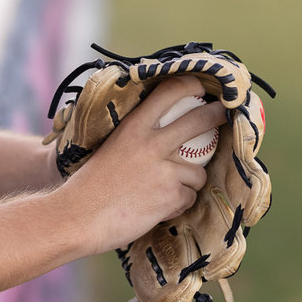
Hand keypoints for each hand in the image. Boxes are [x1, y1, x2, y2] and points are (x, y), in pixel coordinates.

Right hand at [64, 76, 226, 255]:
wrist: (79, 216)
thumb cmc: (90, 185)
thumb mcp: (111, 148)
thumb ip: (136, 138)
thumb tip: (160, 134)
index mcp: (133, 127)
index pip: (168, 93)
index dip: (190, 85)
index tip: (200, 88)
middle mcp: (151, 143)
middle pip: (197, 121)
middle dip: (216, 115)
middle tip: (222, 114)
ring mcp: (164, 170)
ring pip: (198, 172)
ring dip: (187, 183)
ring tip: (163, 191)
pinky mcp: (172, 195)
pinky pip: (189, 197)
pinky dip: (178, 204)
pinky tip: (157, 207)